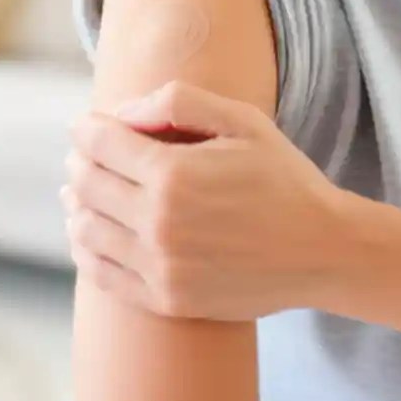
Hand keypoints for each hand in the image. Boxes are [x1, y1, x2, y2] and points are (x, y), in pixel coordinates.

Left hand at [62, 81, 349, 319]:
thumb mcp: (242, 120)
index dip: (85, 129)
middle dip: (79, 163)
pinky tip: (90, 233)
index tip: (86, 126)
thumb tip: (120, 113)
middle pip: (86, 184)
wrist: (323, 251)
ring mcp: (159, 266)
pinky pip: (100, 274)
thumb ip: (177, 102)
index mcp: (173, 173)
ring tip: (82, 193)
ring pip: (84, 230)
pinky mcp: (165, 298)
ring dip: (77, 205)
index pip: (98, 144)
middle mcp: (158, 222)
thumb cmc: (283, 178)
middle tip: (85, 156)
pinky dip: (85, 249)